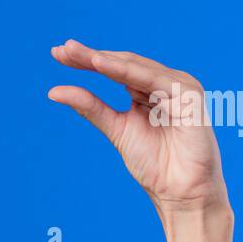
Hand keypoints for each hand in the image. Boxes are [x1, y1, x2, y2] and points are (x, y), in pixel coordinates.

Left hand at [48, 39, 228, 214]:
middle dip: (91, 56)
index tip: (56, 53)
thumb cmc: (155, 164)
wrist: (180, 192)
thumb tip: (54, 91)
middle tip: (62, 49)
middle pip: (122, 63)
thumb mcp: (116, 129)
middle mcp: (164, 84)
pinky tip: (101, 64)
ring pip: (135, 67)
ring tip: (79, 54)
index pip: (114, 68)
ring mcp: (178, 87)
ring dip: (106, 59)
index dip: (86, 60)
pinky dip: (125, 71)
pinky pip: (151, 79)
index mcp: (148, 90)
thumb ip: (91, 108)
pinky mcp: (189, 95)